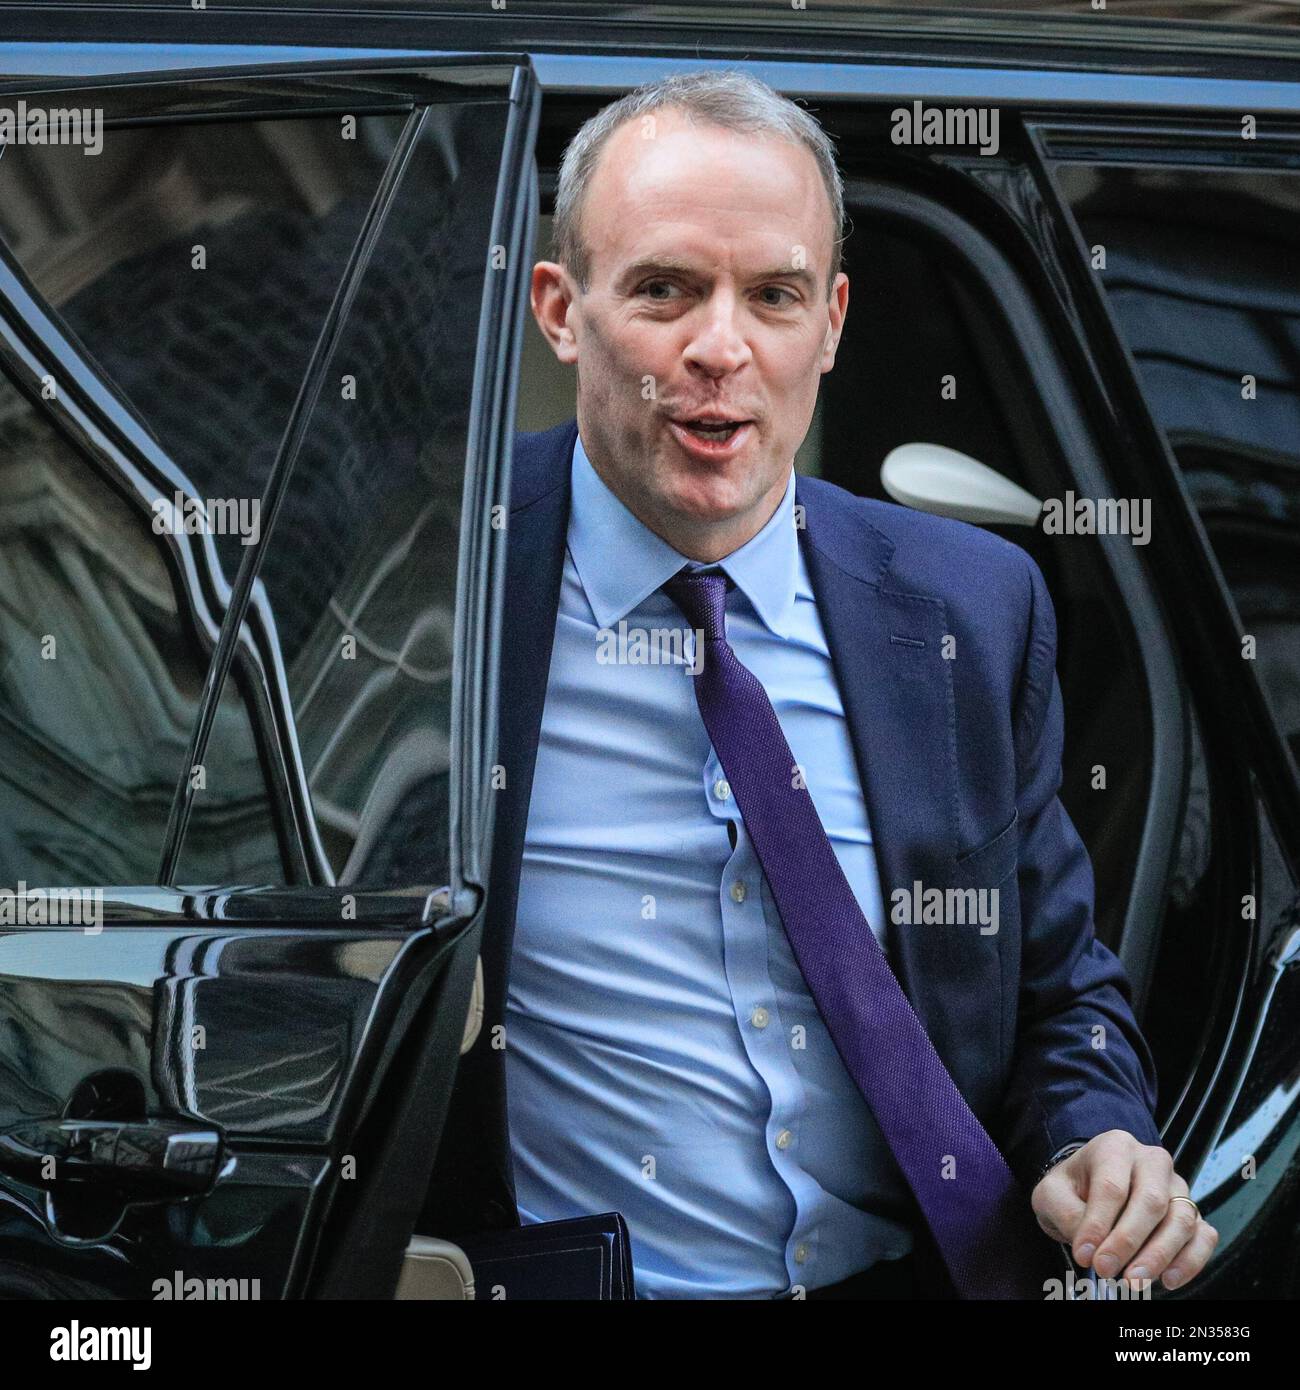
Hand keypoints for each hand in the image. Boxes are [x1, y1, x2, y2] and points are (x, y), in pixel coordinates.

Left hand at [1030, 1129, 1218, 1291]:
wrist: (1088, 1189)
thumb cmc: (1072, 1189)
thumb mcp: (1052, 1194)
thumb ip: (1067, 1215)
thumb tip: (1090, 1249)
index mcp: (1115, 1147)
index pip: (1112, 1186)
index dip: (1099, 1224)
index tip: (1085, 1256)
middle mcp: (1152, 1162)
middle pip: (1151, 1201)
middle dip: (1129, 1241)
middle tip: (1107, 1271)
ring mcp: (1177, 1187)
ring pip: (1181, 1219)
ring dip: (1159, 1255)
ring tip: (1134, 1281)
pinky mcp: (1193, 1212)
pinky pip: (1204, 1236)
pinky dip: (1190, 1260)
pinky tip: (1167, 1280)